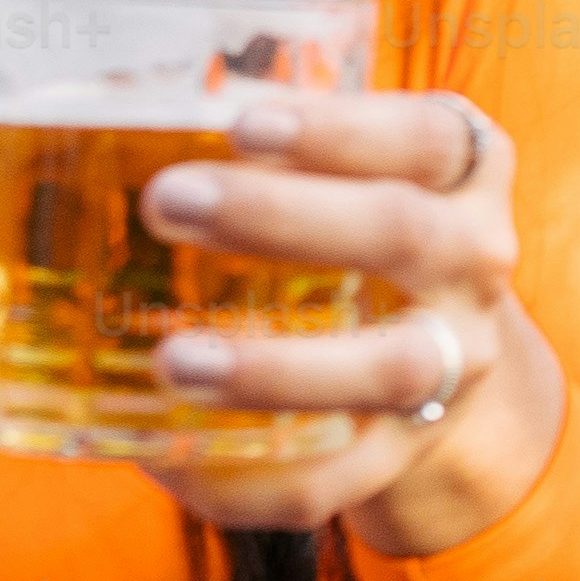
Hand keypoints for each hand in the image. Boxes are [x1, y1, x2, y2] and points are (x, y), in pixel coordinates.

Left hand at [138, 85, 563, 559]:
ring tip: (171, 358)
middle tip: (167, 201)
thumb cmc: (366, 233)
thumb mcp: (357, 168)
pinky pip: (334, 480)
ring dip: (277, 367)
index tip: (242, 122)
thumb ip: (273, 141)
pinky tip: (165, 457)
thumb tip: (105, 100)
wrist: (452, 358)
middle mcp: (474, 264)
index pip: (424, 137)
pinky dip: (247, 481)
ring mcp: (454, 363)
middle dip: (282, 217)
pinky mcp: (408, 450)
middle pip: (401, 234)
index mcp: (464, 175)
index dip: (340, 128)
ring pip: (387, 369)